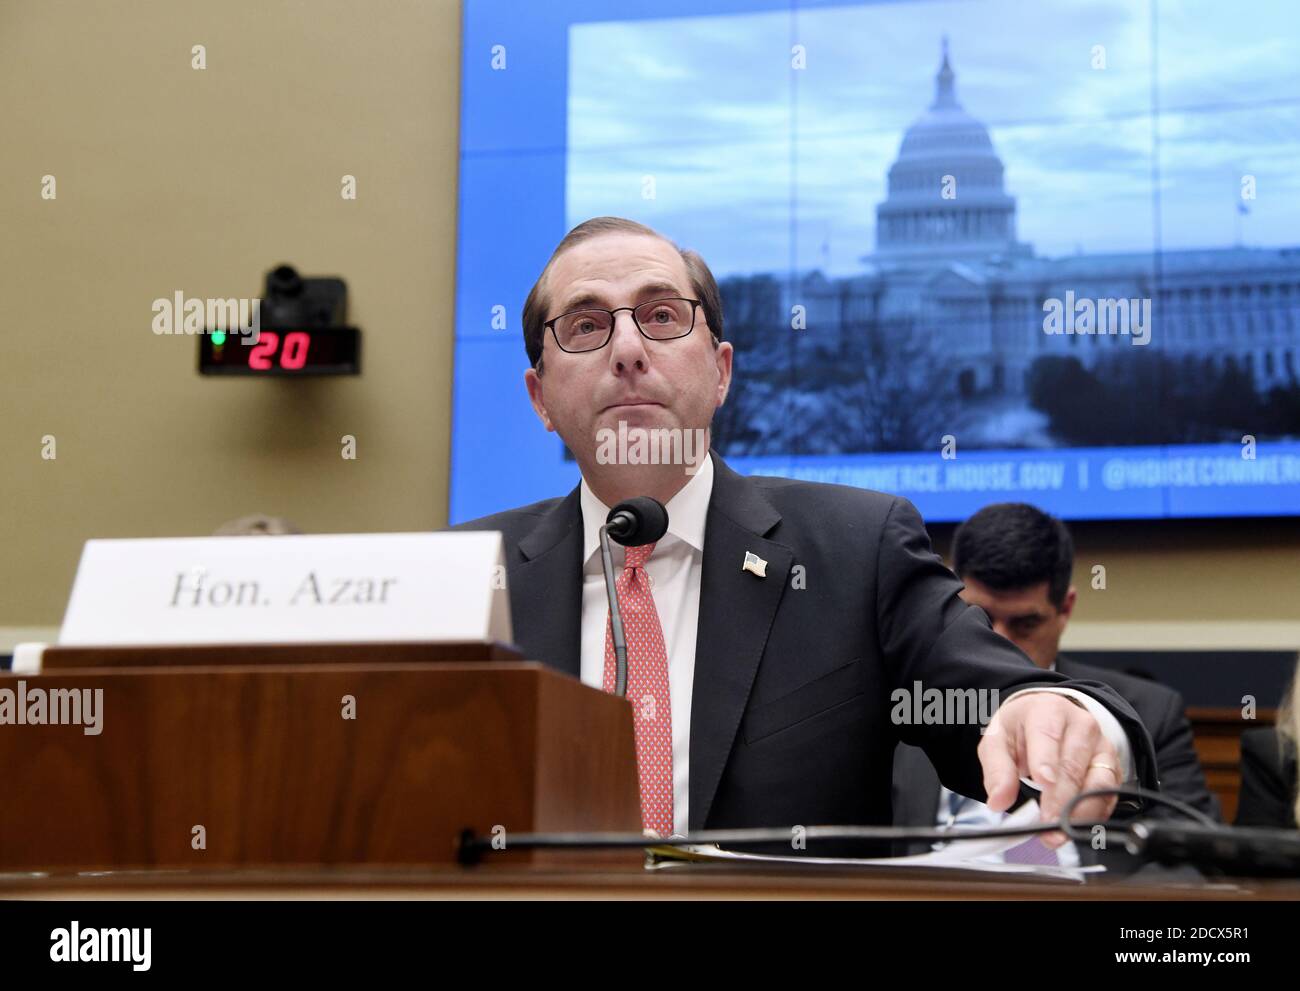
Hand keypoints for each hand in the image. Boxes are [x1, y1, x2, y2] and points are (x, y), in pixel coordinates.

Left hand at [978, 692, 1121, 847]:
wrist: (1049, 719)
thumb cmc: (1023, 730)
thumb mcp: (998, 740)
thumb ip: (996, 769)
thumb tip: (998, 800)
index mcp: (1048, 711)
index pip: (1048, 736)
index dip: (1046, 761)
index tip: (1042, 783)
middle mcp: (1081, 726)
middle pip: (1073, 767)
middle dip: (1059, 801)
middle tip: (1045, 825)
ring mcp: (1102, 747)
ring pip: (1098, 784)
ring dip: (1079, 814)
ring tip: (1058, 834)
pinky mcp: (1113, 768)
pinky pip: (1109, 797)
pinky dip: (1093, 816)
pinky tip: (1075, 827)